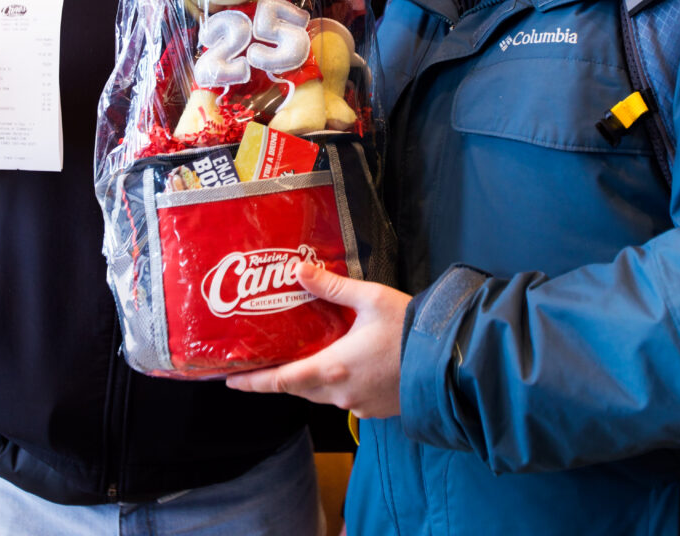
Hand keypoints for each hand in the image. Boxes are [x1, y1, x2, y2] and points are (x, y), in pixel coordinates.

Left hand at [225, 262, 409, 418]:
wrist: (448, 358)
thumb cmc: (409, 328)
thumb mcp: (369, 298)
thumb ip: (330, 287)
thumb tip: (298, 270)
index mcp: (332, 367)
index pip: (281, 381)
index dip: (254, 382)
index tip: (232, 381)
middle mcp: (341, 392)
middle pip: (300, 389)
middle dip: (282, 379)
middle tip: (264, 367)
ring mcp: (360, 405)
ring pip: (324, 396)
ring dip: (312, 381)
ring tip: (306, 361)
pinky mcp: (377, 410)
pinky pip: (348, 399)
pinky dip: (340, 386)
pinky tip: (348, 367)